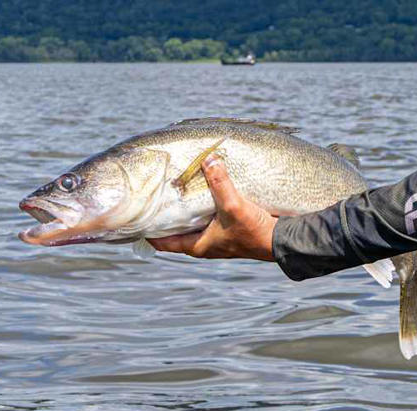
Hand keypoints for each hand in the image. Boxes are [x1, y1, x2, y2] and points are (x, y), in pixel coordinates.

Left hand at [147, 155, 276, 260]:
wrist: (282, 242)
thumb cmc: (254, 231)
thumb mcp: (234, 205)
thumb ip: (220, 182)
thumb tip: (208, 158)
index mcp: (197, 245)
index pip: (162, 242)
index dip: (146, 230)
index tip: (134, 217)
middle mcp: (204, 245)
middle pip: (174, 232)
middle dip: (163, 217)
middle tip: (150, 199)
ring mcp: (217, 240)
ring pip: (191, 226)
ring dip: (183, 212)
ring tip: (173, 193)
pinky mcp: (229, 232)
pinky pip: (207, 221)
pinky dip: (199, 210)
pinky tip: (201, 195)